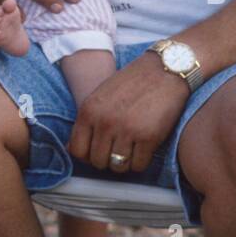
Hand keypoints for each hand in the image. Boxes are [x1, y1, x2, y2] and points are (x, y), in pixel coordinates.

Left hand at [68, 53, 189, 171]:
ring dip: (125, 162)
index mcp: (89, 110)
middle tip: (118, 149)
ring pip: (118, 167)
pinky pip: (139, 165)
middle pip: (98, 162)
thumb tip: (71, 149)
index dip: (87, 156)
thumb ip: (87, 121)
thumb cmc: (133, 82)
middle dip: (108, 160)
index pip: (77, 151)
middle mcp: (105, 121)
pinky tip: (144, 148)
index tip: (98, 151)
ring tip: (131, 149)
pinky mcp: (148, 137)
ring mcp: (126, 130)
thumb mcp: (101, 96)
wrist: (164, 69)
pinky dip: (142, 161)